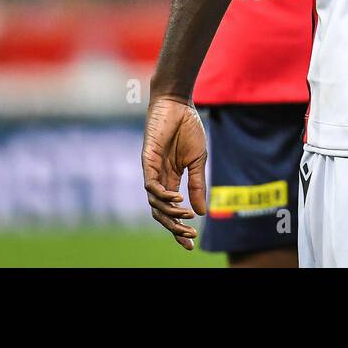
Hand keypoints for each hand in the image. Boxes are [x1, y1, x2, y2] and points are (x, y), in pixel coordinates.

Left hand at [142, 94, 207, 248]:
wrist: (179, 104)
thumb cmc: (188, 129)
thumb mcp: (198, 161)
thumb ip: (197, 185)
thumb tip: (200, 212)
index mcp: (172, 179)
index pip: (172, 209)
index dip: (180, 226)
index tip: (192, 242)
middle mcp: (159, 178)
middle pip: (161, 211)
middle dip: (174, 226)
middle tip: (189, 237)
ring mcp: (152, 170)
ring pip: (155, 202)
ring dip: (170, 212)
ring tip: (185, 215)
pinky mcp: (147, 160)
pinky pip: (150, 184)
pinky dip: (162, 194)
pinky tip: (176, 196)